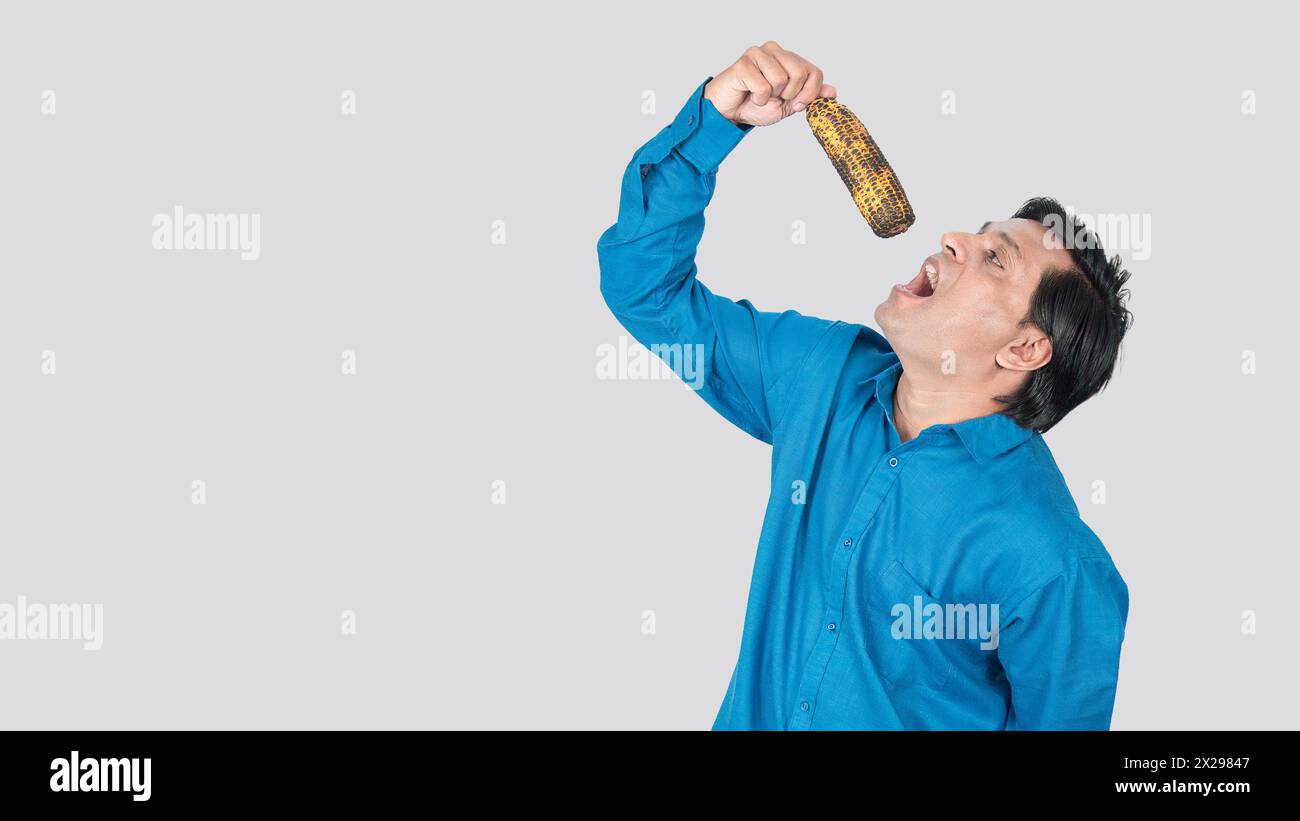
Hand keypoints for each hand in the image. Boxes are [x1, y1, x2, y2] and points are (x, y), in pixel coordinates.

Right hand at [704, 41, 836, 127]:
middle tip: (774, 98)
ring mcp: (758, 54)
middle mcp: (775, 51)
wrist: (729, 113)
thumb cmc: (755, 105)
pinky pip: (763, 87)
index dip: (809, 93)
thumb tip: (833, 92)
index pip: (814, 72)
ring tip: (759, 95)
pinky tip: (749, 94)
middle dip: (789, 95)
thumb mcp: (788, 105)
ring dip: (771, 97)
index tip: (796, 105)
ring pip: (781, 80)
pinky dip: (758, 99)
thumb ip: (809, 96)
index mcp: (788, 58)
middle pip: (800, 73)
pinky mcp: (743, 64)